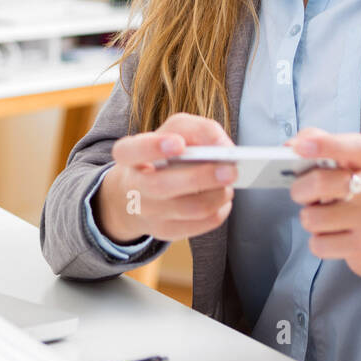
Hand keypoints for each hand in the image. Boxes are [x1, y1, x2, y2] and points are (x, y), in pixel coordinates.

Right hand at [95, 112, 237, 243]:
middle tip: (230, 170)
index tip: (179, 144)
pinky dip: (218, 210)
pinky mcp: (166, 230)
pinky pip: (199, 225)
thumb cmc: (164, 155)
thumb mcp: (173, 131)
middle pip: (162, 186)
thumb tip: (223, 147)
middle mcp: (133, 185)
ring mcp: (148, 212)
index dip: (153, 147)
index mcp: (128, 155)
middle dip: (200, 178)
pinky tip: (223, 198)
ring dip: (217, 195)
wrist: (139, 191)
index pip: (131, 151)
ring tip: (231, 181)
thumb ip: (197, 130)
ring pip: (188, 209)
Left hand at [284, 127, 360, 279]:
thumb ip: (318, 146)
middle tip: (303, 193)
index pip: (355, 147)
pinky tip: (334, 235)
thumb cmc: (358, 195)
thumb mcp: (347, 164)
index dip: (326, 144)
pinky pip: (319, 244)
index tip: (299, 147)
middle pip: (321, 182)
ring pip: (313, 218)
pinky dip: (319, 241)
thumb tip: (289, 147)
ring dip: (311, 219)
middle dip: (300, 190)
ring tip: (325, 216)